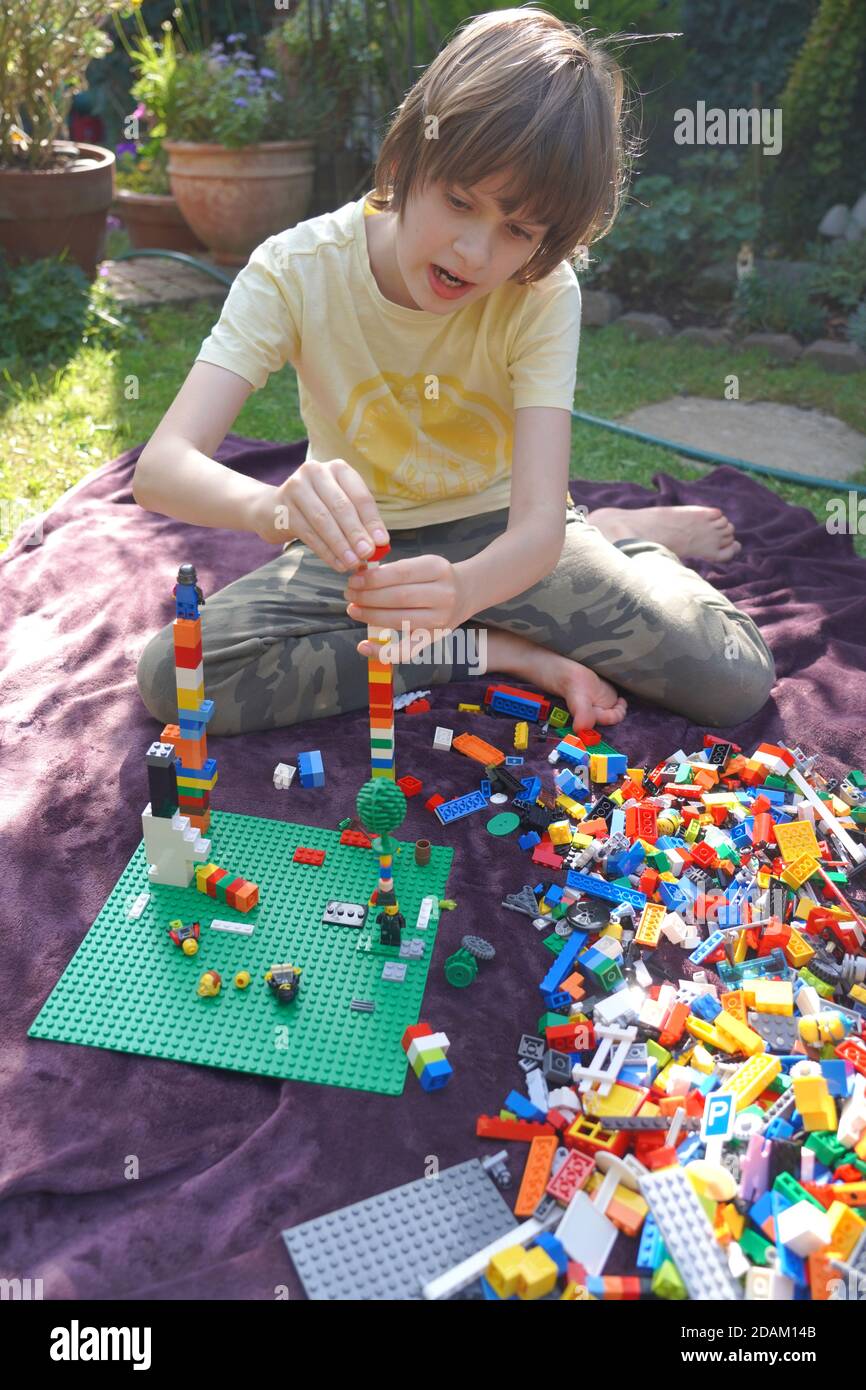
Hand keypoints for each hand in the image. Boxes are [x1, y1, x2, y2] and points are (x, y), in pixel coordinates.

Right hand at [253, 458, 388, 569]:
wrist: (273, 508)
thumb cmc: (317, 507)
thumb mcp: (340, 506)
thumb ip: (360, 521)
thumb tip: (381, 544)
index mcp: (338, 468)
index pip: (360, 496)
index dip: (372, 521)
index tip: (382, 542)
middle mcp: (316, 472)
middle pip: (341, 507)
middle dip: (356, 533)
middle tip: (368, 554)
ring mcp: (296, 487)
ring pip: (323, 521)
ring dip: (341, 545)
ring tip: (353, 563)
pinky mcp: (283, 507)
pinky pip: (308, 533)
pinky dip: (325, 552)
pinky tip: (337, 564)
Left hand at [345, 554, 468, 658]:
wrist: (466, 592)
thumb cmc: (435, 577)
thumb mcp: (421, 563)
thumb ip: (394, 570)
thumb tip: (359, 578)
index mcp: (437, 569)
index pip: (400, 573)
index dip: (373, 578)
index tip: (354, 580)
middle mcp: (443, 595)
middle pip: (398, 598)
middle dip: (368, 597)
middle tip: (349, 595)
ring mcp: (440, 619)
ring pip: (399, 621)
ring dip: (371, 616)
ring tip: (354, 609)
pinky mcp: (434, 638)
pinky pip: (407, 650)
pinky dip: (383, 652)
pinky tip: (364, 647)